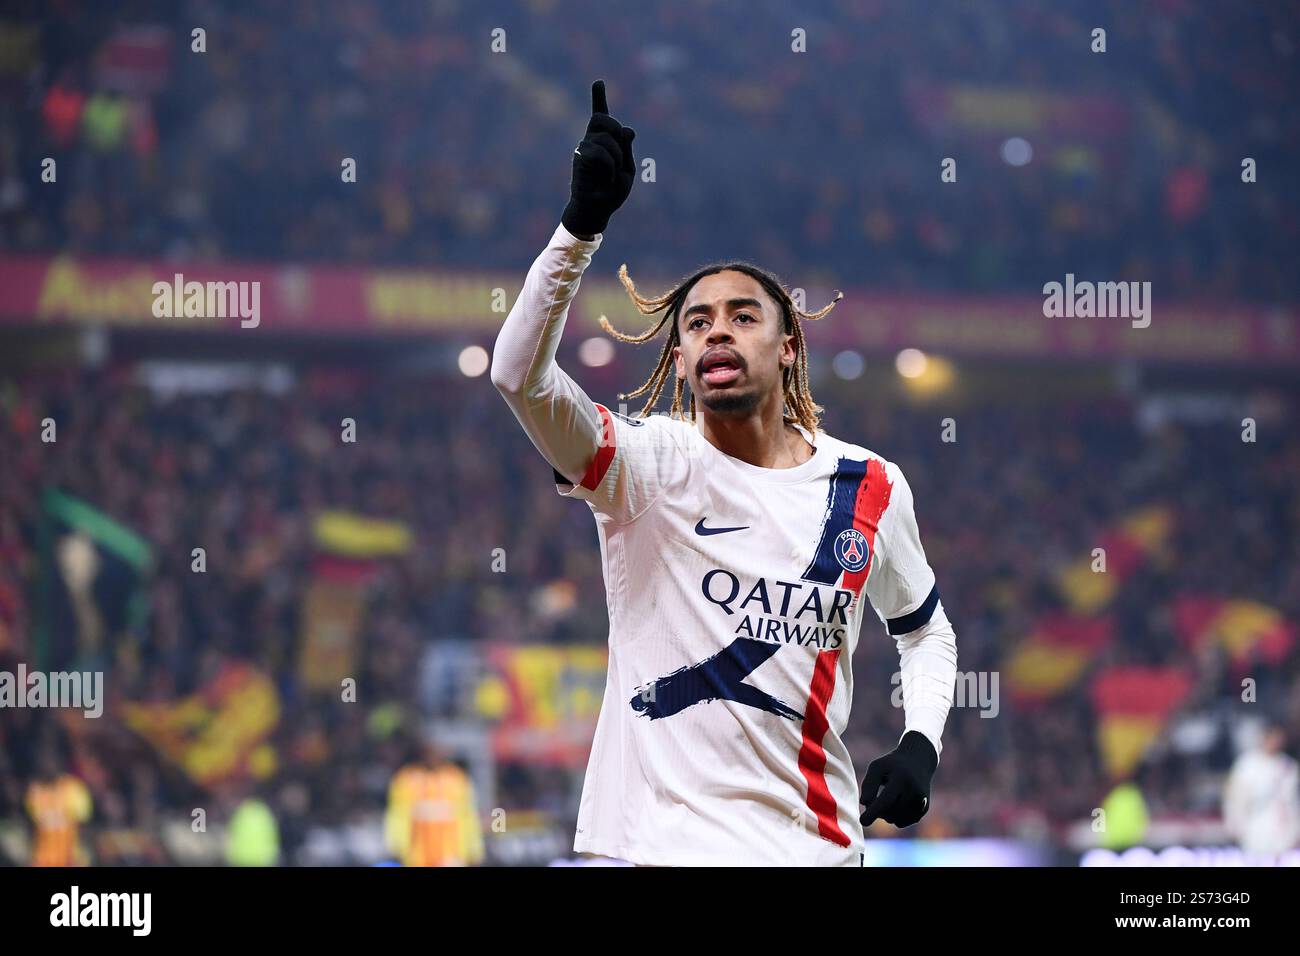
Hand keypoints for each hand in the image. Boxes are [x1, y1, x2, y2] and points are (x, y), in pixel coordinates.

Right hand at [562, 79, 635, 238]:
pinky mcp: (579, 158)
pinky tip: (607, 178)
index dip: (598, 99)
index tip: (598, 82)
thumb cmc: (612, 191)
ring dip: (616, 157)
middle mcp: (591, 141)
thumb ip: (627, 149)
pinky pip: (599, 152)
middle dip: (615, 129)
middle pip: (602, 118)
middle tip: (619, 154)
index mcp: (605, 142)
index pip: (601, 116)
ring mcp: (584, 148)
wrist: (598, 208)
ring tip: (612, 174)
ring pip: (605, 138)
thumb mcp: (627, 169)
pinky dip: (610, 165)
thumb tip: (627, 129)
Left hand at [859, 731, 937, 828]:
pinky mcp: (923, 810)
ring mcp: (921, 802)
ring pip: (893, 820)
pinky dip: (893, 816)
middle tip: (873, 796)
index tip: (862, 822)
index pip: (886, 799)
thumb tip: (864, 803)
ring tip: (886, 796)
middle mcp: (914, 792)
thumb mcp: (877, 767)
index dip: (874, 811)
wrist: (919, 761)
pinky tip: (896, 801)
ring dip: (884, 813)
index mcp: (902, 778)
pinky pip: (900, 823)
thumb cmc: (892, 765)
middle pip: (888, 812)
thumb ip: (868, 784)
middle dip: (875, 809)